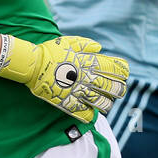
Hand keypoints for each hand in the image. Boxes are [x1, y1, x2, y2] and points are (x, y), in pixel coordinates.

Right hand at [0, 35, 128, 122]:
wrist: (32, 64)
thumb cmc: (49, 51)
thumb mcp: (67, 42)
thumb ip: (85, 44)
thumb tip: (99, 47)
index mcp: (87, 62)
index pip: (112, 68)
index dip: (121, 72)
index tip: (125, 74)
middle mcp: (85, 77)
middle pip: (110, 87)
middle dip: (118, 90)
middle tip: (120, 91)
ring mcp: (77, 90)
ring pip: (99, 101)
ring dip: (106, 103)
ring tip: (108, 105)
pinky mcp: (66, 101)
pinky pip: (82, 111)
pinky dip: (89, 114)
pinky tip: (93, 115)